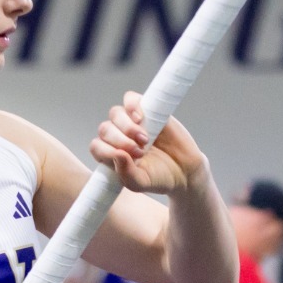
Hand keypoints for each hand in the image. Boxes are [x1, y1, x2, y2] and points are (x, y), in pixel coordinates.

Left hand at [89, 92, 207, 195]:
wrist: (186, 170)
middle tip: (140, 152)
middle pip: (104, 129)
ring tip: (144, 139)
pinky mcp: (147, 110)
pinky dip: (131, 106)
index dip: (107, 151)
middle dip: (119, 141)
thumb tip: (117, 154)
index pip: (97, 146)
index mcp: (112, 154)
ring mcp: (132, 122)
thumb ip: (126, 174)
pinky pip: (130, 98)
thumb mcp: (141, 183)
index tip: (128, 159)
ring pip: (115, 113)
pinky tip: (139, 118)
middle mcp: (119, 136)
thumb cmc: (160, 177)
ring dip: (126, 127)